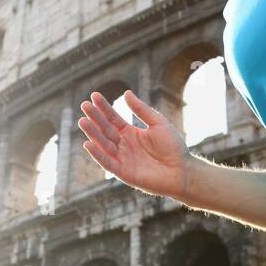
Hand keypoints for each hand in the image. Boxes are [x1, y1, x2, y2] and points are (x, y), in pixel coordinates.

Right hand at [77, 90, 191, 200]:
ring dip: (92, 133)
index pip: (113, 118)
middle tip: (84, 105)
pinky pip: (107, 163)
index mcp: (130, 133)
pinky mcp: (123, 173)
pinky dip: (97, 155)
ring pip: (103, 144)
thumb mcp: (157, 123)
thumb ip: (141, 110)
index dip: (103, 108)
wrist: (183, 171)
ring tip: (82, 121)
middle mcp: (123, 145)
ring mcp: (122, 158)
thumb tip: (126, 93)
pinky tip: (88, 144)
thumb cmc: (173, 147)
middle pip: (105, 130)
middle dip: (94, 118)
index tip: (94, 95)